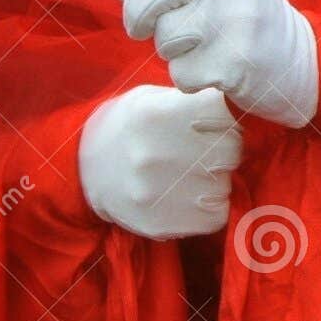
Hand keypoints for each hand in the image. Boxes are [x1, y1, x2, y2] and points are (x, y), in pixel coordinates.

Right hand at [79, 85, 241, 239]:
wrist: (83, 169)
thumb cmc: (131, 125)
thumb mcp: (153, 97)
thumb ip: (192, 97)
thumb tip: (237, 102)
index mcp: (157, 114)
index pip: (227, 115)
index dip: (227, 119)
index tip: (216, 123)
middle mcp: (157, 154)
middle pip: (231, 151)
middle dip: (226, 149)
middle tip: (207, 150)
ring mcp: (157, 193)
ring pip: (225, 185)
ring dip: (218, 179)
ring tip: (194, 173)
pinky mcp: (160, 224)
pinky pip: (215, 216)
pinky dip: (212, 207)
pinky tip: (193, 196)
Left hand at [103, 0, 318, 127]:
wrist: (300, 63)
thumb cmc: (246, 19)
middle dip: (136, 13)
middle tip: (139, 28)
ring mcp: (234, 19)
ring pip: (164, 37)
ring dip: (171, 52)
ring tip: (202, 49)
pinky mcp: (234, 60)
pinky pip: (181, 73)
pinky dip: (189, 79)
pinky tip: (215, 72)